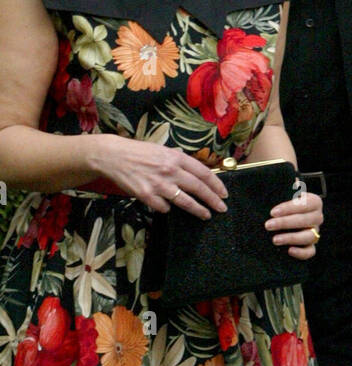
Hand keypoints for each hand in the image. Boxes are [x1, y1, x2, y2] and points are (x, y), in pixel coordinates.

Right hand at [94, 135, 227, 217]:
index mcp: (177, 158)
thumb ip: (179, 161)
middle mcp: (170, 170)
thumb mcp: (163, 151)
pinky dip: (168, 208)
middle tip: (221, 208)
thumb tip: (196, 173)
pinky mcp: (146, 195)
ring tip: (206, 215)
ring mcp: (158, 184)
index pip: (204, 173)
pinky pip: (164, 207)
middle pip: (198, 188)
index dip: (216, 185)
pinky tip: (168, 207)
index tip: (223, 193)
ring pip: (185, 201)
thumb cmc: (140, 153)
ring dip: (198, 210)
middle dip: (213, 200)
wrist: (114, 156)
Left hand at [265, 193, 323, 258]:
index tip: (272, 212)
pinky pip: (310, 252)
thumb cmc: (281, 205)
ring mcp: (314, 232)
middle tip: (268, 225)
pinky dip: (301, 253)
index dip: (290, 208)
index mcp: (314, 202)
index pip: (307, 204)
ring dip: (291, 238)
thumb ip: (280, 193)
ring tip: (275, 240)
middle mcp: (317, 217)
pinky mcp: (310, 246)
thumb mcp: (281, 194)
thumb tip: (275, 191)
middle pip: (306, 220)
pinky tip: (289, 251)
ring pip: (309, 236)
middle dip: (286, 223)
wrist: (282, 218)